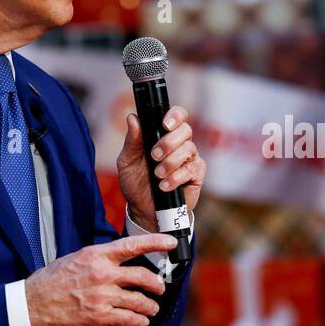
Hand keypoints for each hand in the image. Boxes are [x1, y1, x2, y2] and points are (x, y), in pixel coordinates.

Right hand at [24, 234, 176, 325]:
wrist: (33, 305)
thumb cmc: (51, 282)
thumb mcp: (75, 259)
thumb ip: (99, 259)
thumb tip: (119, 261)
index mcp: (96, 255)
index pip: (132, 245)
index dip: (155, 242)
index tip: (171, 243)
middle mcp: (102, 274)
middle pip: (143, 277)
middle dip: (157, 284)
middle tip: (160, 288)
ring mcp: (102, 296)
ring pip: (139, 301)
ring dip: (150, 306)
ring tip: (152, 308)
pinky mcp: (100, 316)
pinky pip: (129, 319)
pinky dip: (139, 321)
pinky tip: (140, 321)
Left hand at [117, 105, 205, 230]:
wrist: (143, 210)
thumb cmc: (136, 183)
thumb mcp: (127, 161)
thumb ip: (132, 141)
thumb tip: (132, 118)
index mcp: (163, 135)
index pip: (177, 116)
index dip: (175, 115)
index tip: (165, 124)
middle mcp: (179, 144)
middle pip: (186, 130)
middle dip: (169, 142)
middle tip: (154, 156)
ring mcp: (190, 159)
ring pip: (189, 149)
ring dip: (170, 162)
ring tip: (157, 175)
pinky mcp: (196, 175)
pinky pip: (193, 168)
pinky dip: (177, 177)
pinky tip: (165, 186)